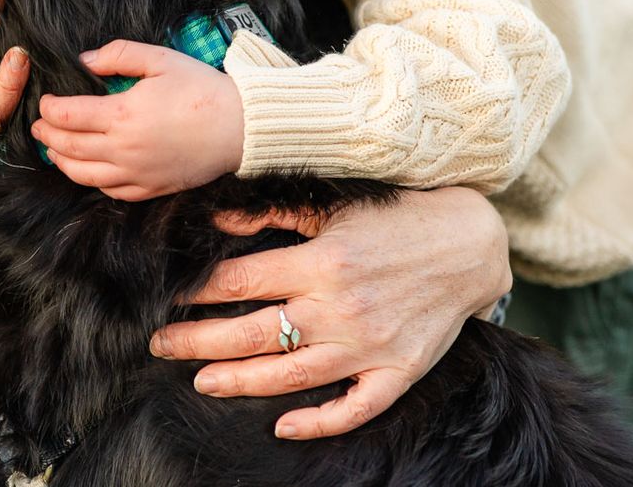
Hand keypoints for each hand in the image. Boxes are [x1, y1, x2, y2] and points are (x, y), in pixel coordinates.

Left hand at [30, 40, 244, 199]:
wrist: (241, 127)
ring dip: (61, 162)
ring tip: (53, 150)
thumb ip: (118, 55)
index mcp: (122, 115)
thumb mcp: (160, 59)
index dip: (49, 109)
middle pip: (68, 147)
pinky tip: (88, 170)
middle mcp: (124, 150)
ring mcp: (136, 173)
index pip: (67, 116)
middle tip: (39, 125)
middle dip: (47, 135)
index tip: (46, 102)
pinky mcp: (151, 188)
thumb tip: (84, 60)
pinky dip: (91, 181)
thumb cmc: (203, 90)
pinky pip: (110, 191)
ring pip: (82, 175)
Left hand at [147, 187, 510, 438]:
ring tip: (202, 380)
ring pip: (290, 376)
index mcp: (322, 262)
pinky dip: (317, 421)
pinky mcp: (397, 372)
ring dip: (240, 381)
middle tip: (161, 344)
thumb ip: (273, 216)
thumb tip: (217, 219)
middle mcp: (341, 308)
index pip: (240, 282)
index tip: (169, 297)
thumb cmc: (397, 218)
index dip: (198, 291)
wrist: (471, 244)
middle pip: (252, 333)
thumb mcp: (333, 207)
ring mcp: (369, 346)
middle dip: (197, 341)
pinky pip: (353, 408)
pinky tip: (283, 426)